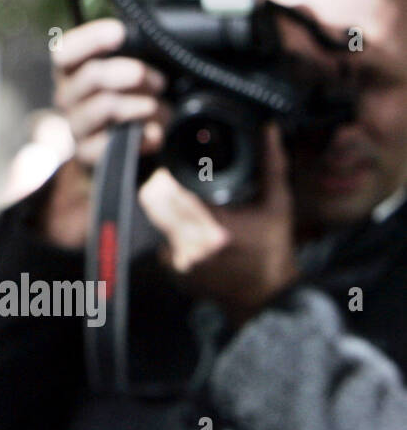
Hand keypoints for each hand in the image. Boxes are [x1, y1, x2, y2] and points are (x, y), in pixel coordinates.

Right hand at [52, 18, 168, 167]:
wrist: (123, 147)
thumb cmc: (129, 99)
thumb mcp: (129, 72)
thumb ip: (131, 54)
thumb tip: (147, 37)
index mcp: (71, 70)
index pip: (64, 51)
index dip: (91, 39)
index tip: (120, 32)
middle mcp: (67, 96)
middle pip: (93, 75)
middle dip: (133, 74)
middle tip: (159, 81)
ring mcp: (75, 125)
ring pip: (107, 105)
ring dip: (143, 105)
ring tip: (160, 109)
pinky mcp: (86, 153)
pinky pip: (114, 142)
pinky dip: (142, 136)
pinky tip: (154, 133)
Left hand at [138, 123, 299, 325]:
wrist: (266, 299)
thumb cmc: (273, 251)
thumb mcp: (277, 206)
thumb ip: (271, 165)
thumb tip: (267, 130)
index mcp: (218, 229)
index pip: (169, 190)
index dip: (167, 173)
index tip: (175, 165)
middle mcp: (194, 246)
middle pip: (152, 201)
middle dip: (160, 185)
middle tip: (176, 179)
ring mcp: (181, 261)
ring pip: (153, 218)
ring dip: (164, 206)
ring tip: (189, 203)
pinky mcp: (174, 270)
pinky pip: (160, 239)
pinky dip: (171, 230)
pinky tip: (192, 229)